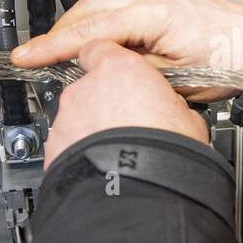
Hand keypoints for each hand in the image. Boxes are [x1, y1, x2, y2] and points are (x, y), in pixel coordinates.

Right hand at [11, 0, 242, 101]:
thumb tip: (95, 64)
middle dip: (63, 34)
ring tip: (78, 41)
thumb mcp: (172, 79)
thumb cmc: (230, 64)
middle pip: (88, 7)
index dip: (52, 46)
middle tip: (45, 58)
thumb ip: (128, 66)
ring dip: (83, 13)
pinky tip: (106, 12)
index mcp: (153, 12)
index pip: (89, 30)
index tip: (26, 57)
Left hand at [42, 40, 208, 171]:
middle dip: (105, 103)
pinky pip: (68, 145)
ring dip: (92, 131)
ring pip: (77, 118)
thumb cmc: (165, 152)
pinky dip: (80, 154)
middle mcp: (86, 88)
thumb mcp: (187, 120)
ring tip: (117, 153)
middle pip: (90, 86)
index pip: (103, 48)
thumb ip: (172, 105)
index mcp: (120, 70)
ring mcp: (66, 118)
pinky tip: (103, 169)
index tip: (123, 76)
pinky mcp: (55, 148)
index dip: (112, 63)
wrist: (138, 194)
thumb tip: (177, 112)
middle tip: (129, 124)